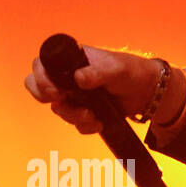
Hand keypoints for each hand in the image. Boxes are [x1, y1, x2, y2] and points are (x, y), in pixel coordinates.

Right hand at [23, 45, 162, 134]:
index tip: (54, 91)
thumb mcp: (116, 69)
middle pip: (38, 86)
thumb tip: (79, 79)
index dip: (40, 78)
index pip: (42, 65)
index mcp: (70, 60)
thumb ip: (97, 72)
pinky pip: (75, 123)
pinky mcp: (85, 111)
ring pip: (58, 109)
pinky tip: (99, 124)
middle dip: (44, 97)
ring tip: (92, 116)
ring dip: (72, 115)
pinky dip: (85, 126)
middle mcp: (67, 77)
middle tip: (60, 101)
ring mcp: (74, 95)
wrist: (147, 92)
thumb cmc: (131, 72)